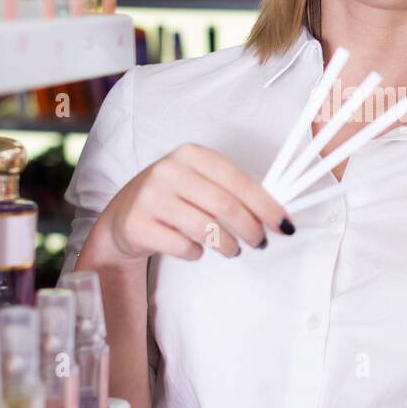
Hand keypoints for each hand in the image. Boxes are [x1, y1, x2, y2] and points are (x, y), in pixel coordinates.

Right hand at [93, 143, 294, 262]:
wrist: (122, 217)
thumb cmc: (172, 198)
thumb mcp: (198, 182)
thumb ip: (231, 191)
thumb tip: (274, 215)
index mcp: (190, 154)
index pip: (238, 181)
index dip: (265, 206)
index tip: (284, 225)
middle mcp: (169, 171)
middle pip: (225, 206)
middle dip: (251, 230)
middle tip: (260, 243)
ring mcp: (150, 197)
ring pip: (206, 229)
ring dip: (229, 246)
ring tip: (233, 250)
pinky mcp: (138, 225)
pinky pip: (184, 247)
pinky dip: (198, 254)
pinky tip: (196, 249)